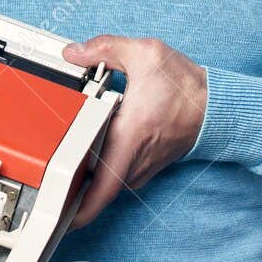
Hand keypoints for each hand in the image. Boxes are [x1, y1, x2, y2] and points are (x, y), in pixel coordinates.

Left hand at [62, 35, 207, 227]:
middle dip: (68, 190)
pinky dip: (100, 170)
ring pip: (105, 182)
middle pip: (94, 189)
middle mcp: (134, 159)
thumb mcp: (146, 53)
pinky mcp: (145, 166)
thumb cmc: (185, 87)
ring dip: (84, 179)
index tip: (54, 212)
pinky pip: (116, 175)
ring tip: (59, 170)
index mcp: (129, 137)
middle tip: (44, 186)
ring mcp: (141, 167)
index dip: (76, 208)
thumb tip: (72, 52)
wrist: (217, 107)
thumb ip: (104, 48)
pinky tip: (87, 153)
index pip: (100, 188)